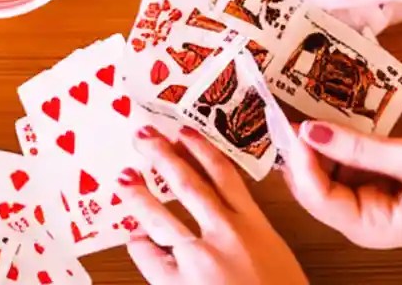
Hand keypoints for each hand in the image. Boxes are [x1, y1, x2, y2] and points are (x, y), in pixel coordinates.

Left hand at [120, 126, 306, 284]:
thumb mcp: (277, 261)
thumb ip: (251, 239)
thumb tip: (224, 224)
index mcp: (258, 227)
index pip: (226, 176)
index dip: (202, 150)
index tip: (185, 132)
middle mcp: (226, 235)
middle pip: (188, 184)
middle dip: (162, 156)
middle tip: (143, 135)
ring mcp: (200, 258)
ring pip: (160, 216)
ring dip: (138, 194)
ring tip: (124, 178)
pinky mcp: (178, 283)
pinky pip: (150, 258)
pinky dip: (140, 245)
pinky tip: (133, 237)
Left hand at [282, 120, 401, 249]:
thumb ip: (359, 147)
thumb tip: (311, 130)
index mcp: (367, 226)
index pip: (317, 196)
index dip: (301, 161)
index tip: (294, 125)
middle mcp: (356, 221)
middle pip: (309, 188)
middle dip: (297, 153)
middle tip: (284, 111)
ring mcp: (360, 206)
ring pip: (319, 176)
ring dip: (310, 147)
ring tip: (299, 110)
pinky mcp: (367, 191)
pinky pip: (337, 169)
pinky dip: (329, 147)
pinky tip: (324, 122)